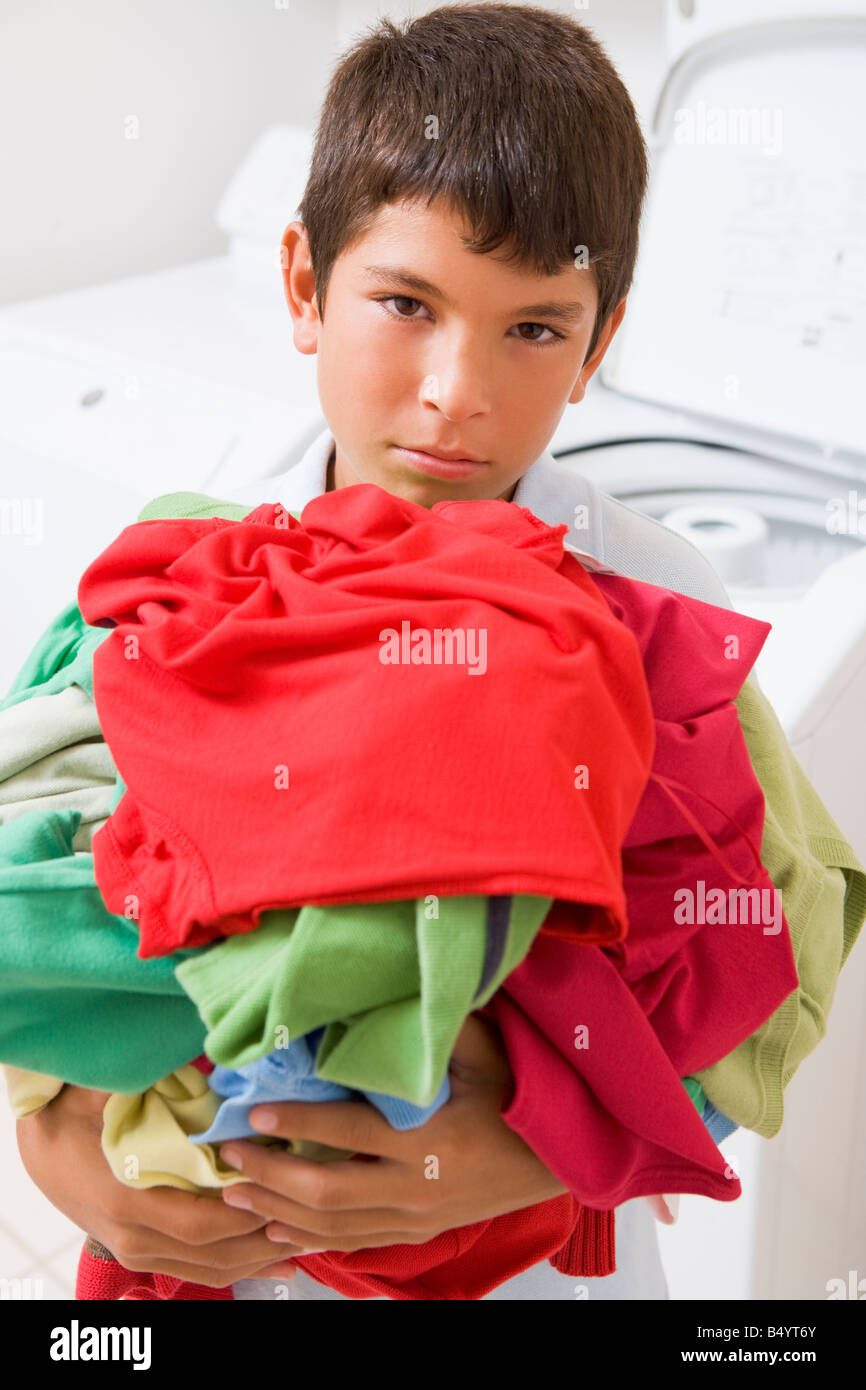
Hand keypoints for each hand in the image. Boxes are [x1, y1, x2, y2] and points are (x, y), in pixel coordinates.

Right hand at [14, 1083, 305, 1287]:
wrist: (41, 1141)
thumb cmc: (82, 1109)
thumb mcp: (118, 1090)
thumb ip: (167, 1088)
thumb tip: (220, 1069)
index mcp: (130, 1198)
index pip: (204, 1222)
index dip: (250, 1213)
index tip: (291, 1193)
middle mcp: (135, 1235)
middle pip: (215, 1252)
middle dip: (267, 1239)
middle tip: (316, 1219)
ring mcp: (138, 1248)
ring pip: (210, 1268)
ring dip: (259, 1256)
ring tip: (307, 1237)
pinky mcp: (142, 1251)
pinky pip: (197, 1268)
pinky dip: (238, 1263)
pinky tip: (274, 1253)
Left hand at [218, 1012, 568, 1276]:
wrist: (558, 1158)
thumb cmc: (517, 1096)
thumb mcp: (486, 1052)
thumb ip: (441, 1025)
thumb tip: (393, 984)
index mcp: (430, 1138)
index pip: (349, 1132)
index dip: (299, 1123)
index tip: (255, 1113)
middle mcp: (417, 1186)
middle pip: (328, 1191)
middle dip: (271, 1173)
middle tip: (228, 1155)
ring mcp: (415, 1216)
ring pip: (334, 1225)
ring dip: (279, 1210)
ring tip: (235, 1194)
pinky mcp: (417, 1231)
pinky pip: (354, 1242)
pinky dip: (311, 1238)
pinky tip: (277, 1229)